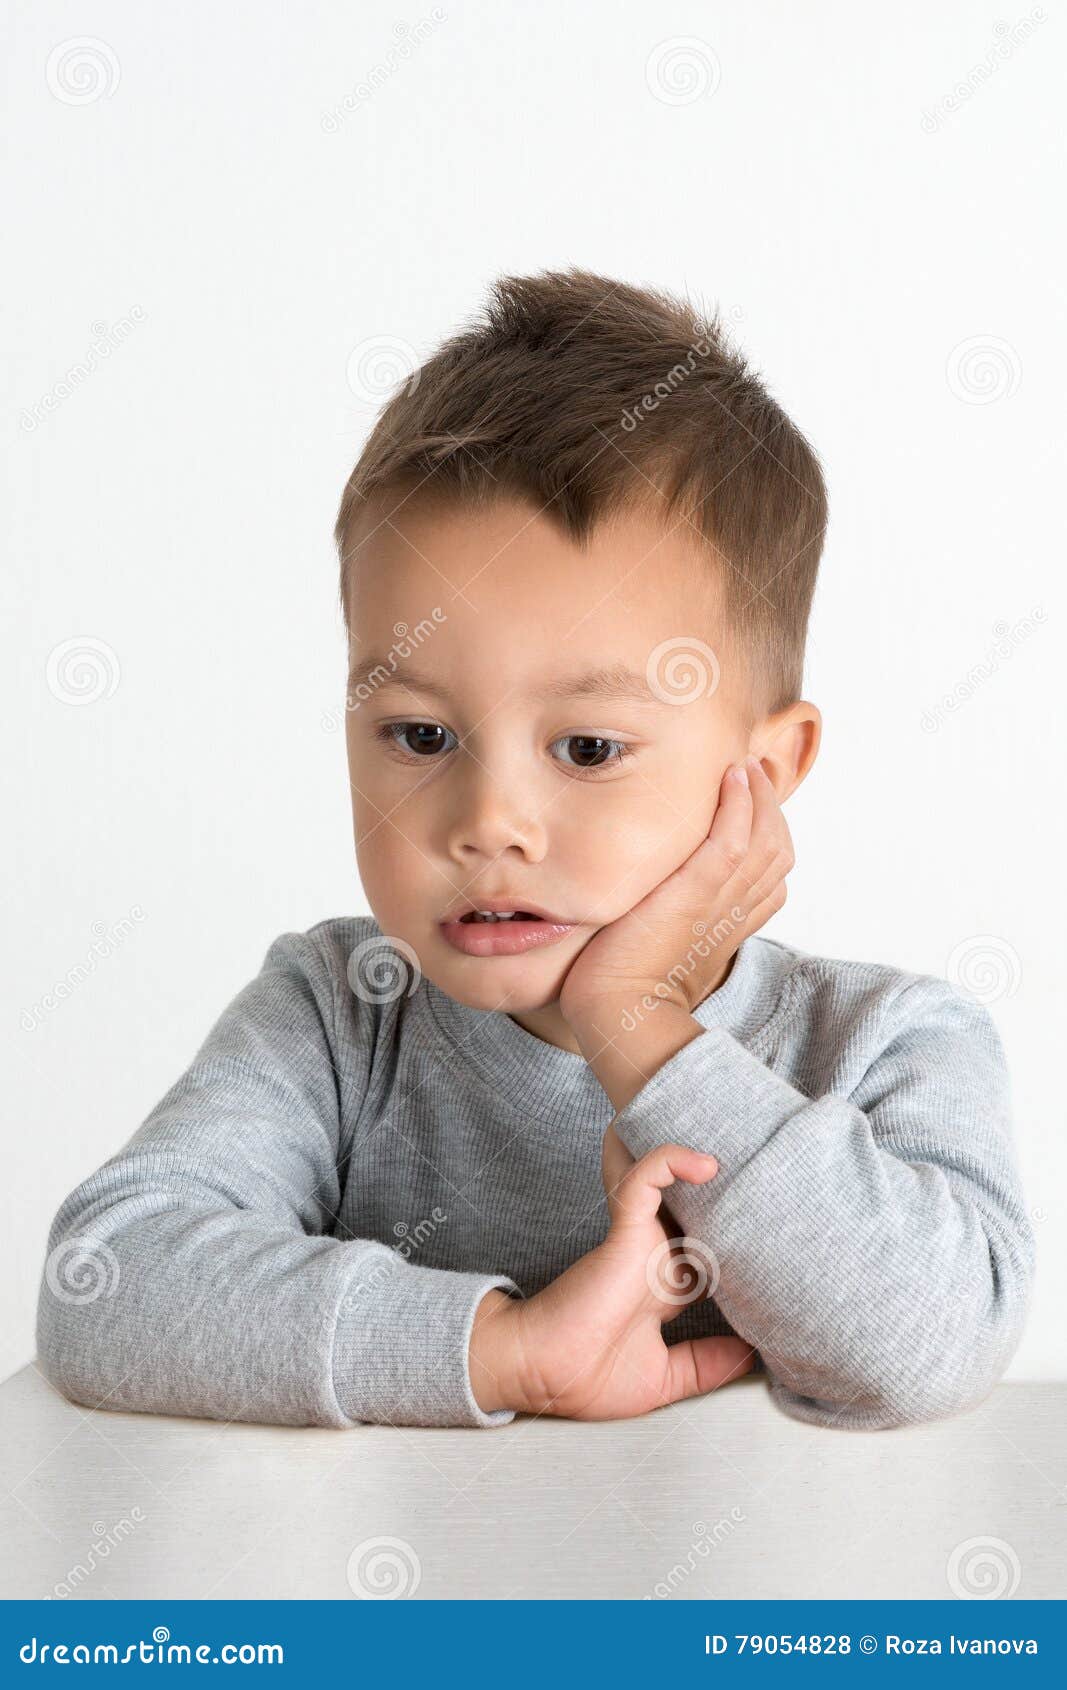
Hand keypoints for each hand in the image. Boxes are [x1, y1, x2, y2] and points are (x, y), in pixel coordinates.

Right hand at [469, 1127, 755, 1418]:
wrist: (545, 1375)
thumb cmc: (590, 1379)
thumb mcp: (665, 1378)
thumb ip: (707, 1364)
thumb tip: (755, 1356)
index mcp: (663, 1290)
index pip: (709, 1256)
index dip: (740, 1248)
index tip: (776, 1250)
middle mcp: (656, 1259)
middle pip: (697, 1212)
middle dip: (728, 1196)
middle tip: (769, 1190)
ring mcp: (642, 1242)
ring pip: (671, 1183)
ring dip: (699, 1166)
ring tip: (738, 1159)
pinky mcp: (626, 1231)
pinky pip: (646, 1180)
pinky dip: (669, 1162)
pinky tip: (704, 1163)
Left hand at [558, 754, 793, 1023]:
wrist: (618, 1007)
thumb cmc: (630, 977)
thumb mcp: (668, 933)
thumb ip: (682, 905)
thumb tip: (669, 878)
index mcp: (738, 922)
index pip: (774, 867)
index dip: (769, 828)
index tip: (751, 798)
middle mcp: (739, 911)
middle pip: (779, 848)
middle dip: (770, 804)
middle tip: (751, 770)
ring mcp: (721, 901)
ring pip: (765, 838)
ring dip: (758, 795)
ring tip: (743, 766)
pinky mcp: (696, 893)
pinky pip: (734, 841)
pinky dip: (740, 805)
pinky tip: (731, 777)